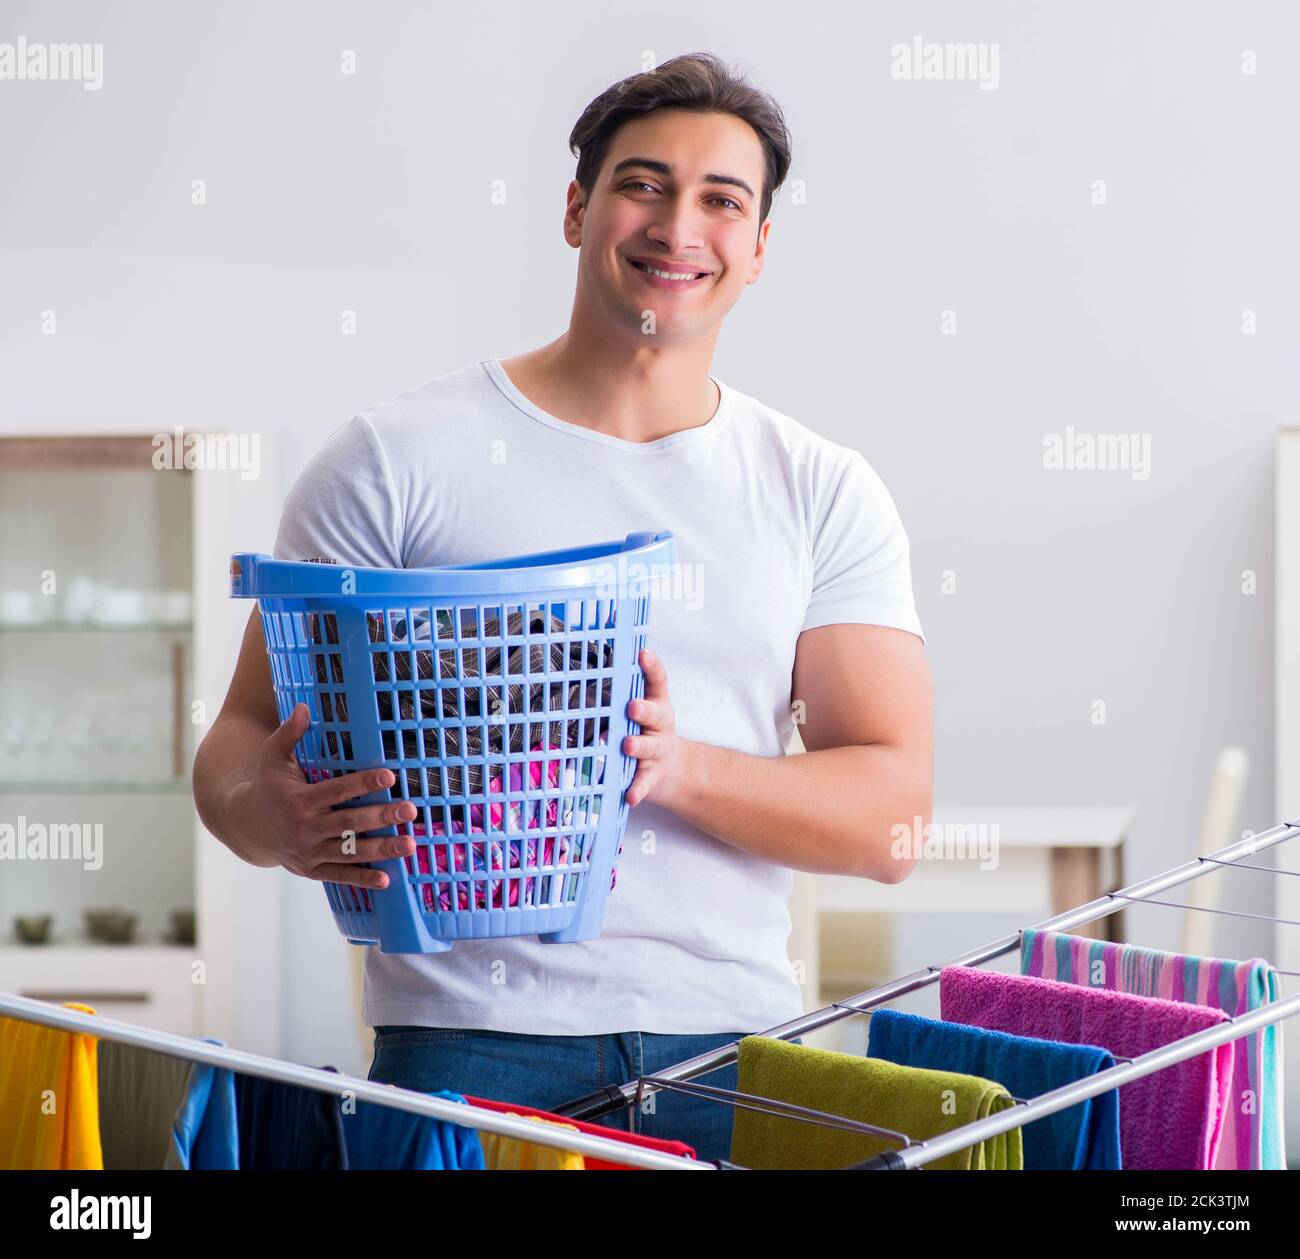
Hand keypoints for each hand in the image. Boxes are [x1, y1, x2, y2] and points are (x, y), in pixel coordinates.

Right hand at [227, 703, 417, 889]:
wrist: (245, 825)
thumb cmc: (266, 784)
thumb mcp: (272, 756)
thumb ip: (289, 733)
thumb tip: (303, 707)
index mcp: (299, 800)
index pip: (337, 791)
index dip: (364, 783)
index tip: (390, 777)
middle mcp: (304, 829)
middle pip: (348, 824)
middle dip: (381, 817)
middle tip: (410, 810)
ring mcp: (308, 852)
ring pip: (349, 852)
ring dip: (381, 850)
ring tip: (409, 844)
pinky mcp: (310, 870)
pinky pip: (339, 876)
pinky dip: (362, 880)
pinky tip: (387, 879)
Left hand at [623, 648, 688, 808]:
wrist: (674, 771)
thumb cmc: (648, 732)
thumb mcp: (643, 708)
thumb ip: (625, 688)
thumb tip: (593, 655)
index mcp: (656, 704)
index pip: (658, 681)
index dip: (652, 667)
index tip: (643, 654)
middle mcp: (660, 725)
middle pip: (656, 714)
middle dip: (644, 709)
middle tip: (632, 706)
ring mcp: (658, 751)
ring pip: (650, 747)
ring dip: (639, 745)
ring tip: (627, 745)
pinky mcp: (653, 777)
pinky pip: (645, 782)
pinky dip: (637, 789)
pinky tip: (630, 795)